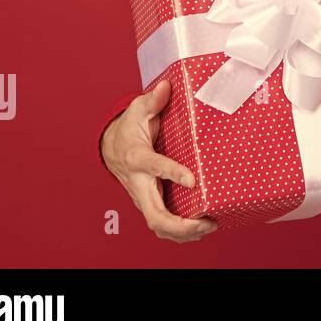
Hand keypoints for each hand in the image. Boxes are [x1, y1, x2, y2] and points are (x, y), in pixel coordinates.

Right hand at [100, 79, 217, 242]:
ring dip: (182, 233)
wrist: (111, 146)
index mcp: (137, 157)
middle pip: (154, 213)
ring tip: (209, 227)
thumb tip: (166, 87)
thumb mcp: (138, 110)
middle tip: (206, 222)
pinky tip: (201, 229)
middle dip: (179, 224)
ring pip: (158, 224)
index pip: (153, 167)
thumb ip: (153, 101)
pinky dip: (180, 232)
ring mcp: (143, 196)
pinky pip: (162, 223)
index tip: (192, 179)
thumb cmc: (129, 127)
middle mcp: (139, 182)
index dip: (172, 173)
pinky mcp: (149, 202)